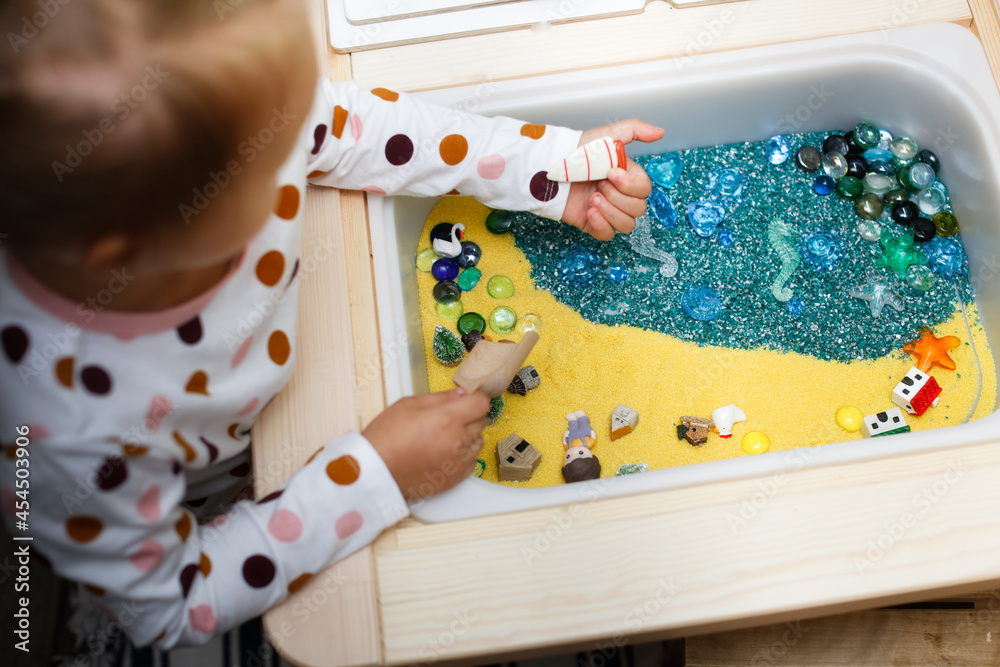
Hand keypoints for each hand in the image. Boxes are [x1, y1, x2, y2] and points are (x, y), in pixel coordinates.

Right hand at [362, 387, 489, 499]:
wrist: (376, 471)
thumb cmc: (386, 437)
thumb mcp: (408, 405)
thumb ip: (439, 397)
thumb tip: (461, 393)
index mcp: (448, 419)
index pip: (481, 403)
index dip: (475, 398)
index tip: (468, 399)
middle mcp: (458, 441)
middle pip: (481, 421)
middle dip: (469, 416)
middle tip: (448, 417)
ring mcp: (458, 462)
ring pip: (478, 442)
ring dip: (467, 436)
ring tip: (444, 436)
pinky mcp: (456, 478)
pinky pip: (471, 461)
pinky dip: (463, 455)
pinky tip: (444, 452)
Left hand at [562, 119, 664, 240]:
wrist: (550, 169)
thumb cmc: (576, 152)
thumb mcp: (607, 135)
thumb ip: (635, 130)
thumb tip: (660, 132)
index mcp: (627, 177)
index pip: (645, 190)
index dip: (629, 185)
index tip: (610, 173)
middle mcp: (620, 196)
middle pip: (639, 209)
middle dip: (617, 197)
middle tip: (598, 185)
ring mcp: (607, 211)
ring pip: (628, 225)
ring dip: (611, 211)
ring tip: (592, 199)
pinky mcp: (593, 224)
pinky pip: (608, 235)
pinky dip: (601, 224)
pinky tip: (589, 212)